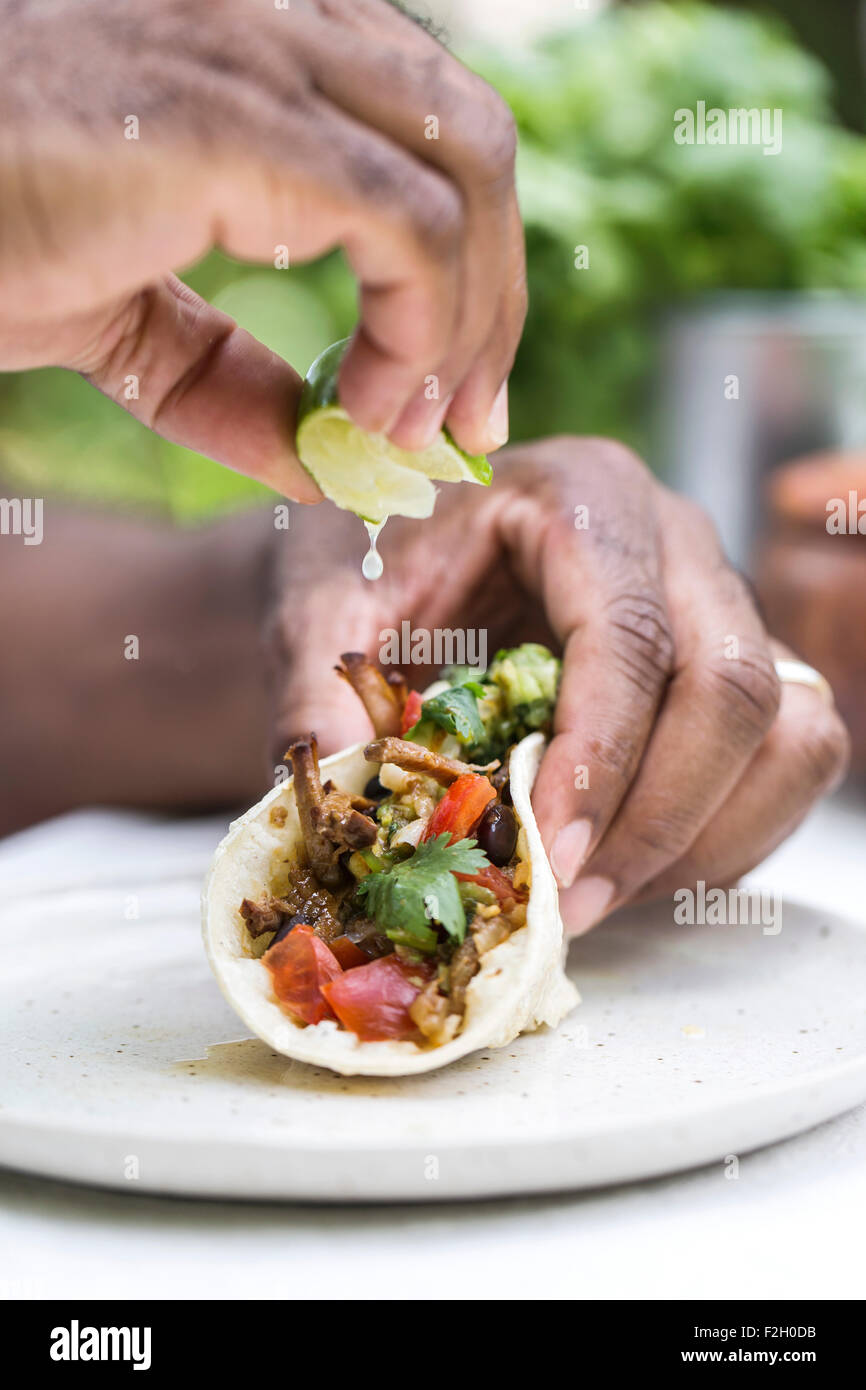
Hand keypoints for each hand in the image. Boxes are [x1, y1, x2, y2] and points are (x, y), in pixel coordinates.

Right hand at [0, 0, 523, 496]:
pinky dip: (419, 334)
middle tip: (470, 421)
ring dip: (467, 326)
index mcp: (262, 41)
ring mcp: (259, 49)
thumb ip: (234, 378)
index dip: (475, 266)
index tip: (458, 389)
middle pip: (476, 141)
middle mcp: (276, 16)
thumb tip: (335, 462)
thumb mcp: (128, 327)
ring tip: (414, 430)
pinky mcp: (237, 116)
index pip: (433, 129)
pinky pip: (409, 227)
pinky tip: (370, 411)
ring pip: (468, 173)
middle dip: (497, 298)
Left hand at [271, 436, 849, 933]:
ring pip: (787, 730)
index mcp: (582, 496)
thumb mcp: (325, 605)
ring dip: (702, 838)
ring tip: (594, 899)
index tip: (549, 856)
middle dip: (658, 817)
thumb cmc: (374, 564)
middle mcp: (677, 542)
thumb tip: (333, 791)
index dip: (602, 756)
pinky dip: (720, 838)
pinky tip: (625, 872)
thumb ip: (319, 684)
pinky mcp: (740, 669)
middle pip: (733, 684)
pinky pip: (784, 764)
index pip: (629, 631)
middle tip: (569, 903)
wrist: (406, 557)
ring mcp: (723, 605)